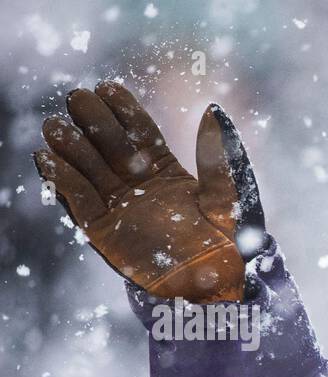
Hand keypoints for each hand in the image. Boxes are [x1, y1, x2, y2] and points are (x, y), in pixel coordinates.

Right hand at [32, 80, 264, 302]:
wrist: (218, 288)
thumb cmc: (229, 244)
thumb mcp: (228, 197)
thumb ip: (217, 159)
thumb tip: (214, 111)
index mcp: (164, 169)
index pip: (139, 133)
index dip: (123, 110)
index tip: (108, 88)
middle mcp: (136, 184)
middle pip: (109, 145)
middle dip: (93, 122)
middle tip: (78, 99)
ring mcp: (119, 206)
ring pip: (88, 169)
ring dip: (71, 147)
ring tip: (56, 126)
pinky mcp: (104, 232)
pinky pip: (80, 203)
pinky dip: (64, 183)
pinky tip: (50, 160)